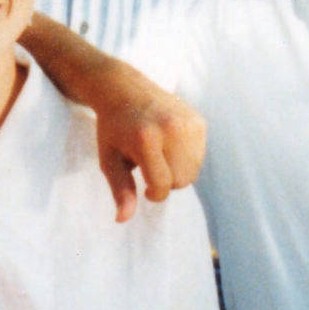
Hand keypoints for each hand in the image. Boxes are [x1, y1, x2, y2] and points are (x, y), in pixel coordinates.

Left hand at [92, 72, 206, 222]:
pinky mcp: (198, 121)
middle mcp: (172, 129)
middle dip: (166, 182)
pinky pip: (199, 156)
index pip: (162, 185)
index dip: (154, 194)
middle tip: (149, 167)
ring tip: (159, 155)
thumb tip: (123, 219)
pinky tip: (170, 144)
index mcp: (146, 140)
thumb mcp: (109, 160)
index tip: (145, 190)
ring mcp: (188, 123)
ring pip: (193, 171)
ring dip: (177, 171)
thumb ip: (120, 189)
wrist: (125, 89)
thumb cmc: (114, 129)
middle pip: (181, 181)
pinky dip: (186, 157)